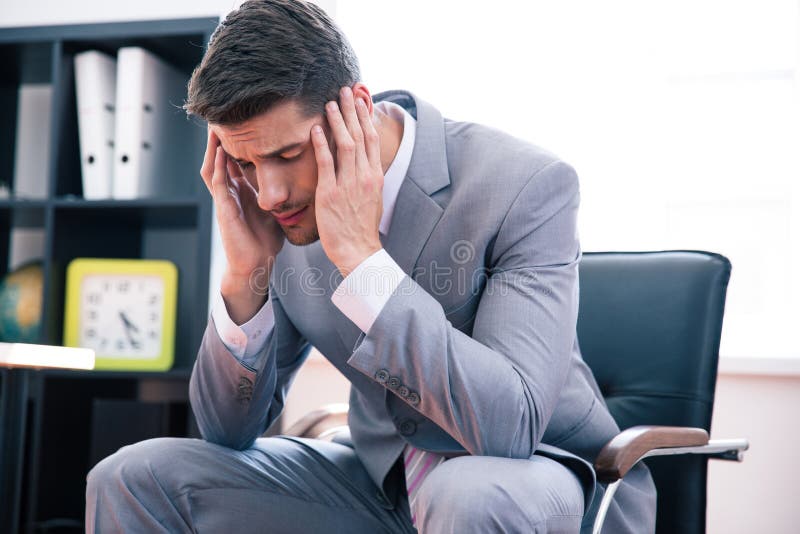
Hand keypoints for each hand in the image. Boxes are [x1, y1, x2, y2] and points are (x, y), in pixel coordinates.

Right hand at [200, 129, 284, 321]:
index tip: (246, 120)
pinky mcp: (223, 209)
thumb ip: (280, 193)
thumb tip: (301, 179)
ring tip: (216, 126)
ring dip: (213, 147)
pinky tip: (221, 151)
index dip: (238, 140)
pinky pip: (217, 183)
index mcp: (242, 190)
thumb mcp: (274, 209)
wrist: (255, 264)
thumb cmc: (264, 240)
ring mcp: (224, 199)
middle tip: (223, 116)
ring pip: (213, 166)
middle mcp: (230, 191)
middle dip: (220, 138)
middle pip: (220, 158)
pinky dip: (218, 166)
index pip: (237, 159)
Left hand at [311, 86, 383, 276]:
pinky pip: (327, 164)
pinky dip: (322, 144)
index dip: (365, 117)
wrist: (358, 250)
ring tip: (330, 102)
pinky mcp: (331, 193)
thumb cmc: (361, 228)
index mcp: (374, 176)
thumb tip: (363, 162)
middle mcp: (364, 176)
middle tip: (345, 90)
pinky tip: (317, 129)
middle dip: (352, 110)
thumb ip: (366, 178)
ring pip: (346, 144)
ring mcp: (348, 184)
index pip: (371, 139)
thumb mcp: (372, 199)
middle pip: (360, 135)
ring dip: (338, 121)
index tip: (359, 100)